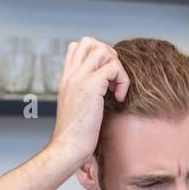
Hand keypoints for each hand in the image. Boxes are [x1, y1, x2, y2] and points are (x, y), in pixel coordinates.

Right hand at [45, 36, 129, 167]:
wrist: (68, 148)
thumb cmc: (75, 137)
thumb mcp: (79, 110)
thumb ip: (86, 96)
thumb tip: (103, 93)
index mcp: (66, 79)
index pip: (77, 48)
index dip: (96, 57)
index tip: (104, 79)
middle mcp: (70, 75)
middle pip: (88, 41)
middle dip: (107, 55)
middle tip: (112, 79)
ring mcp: (79, 79)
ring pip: (102, 49)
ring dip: (116, 66)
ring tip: (115, 87)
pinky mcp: (90, 86)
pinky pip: (114, 67)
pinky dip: (122, 80)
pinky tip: (118, 98)